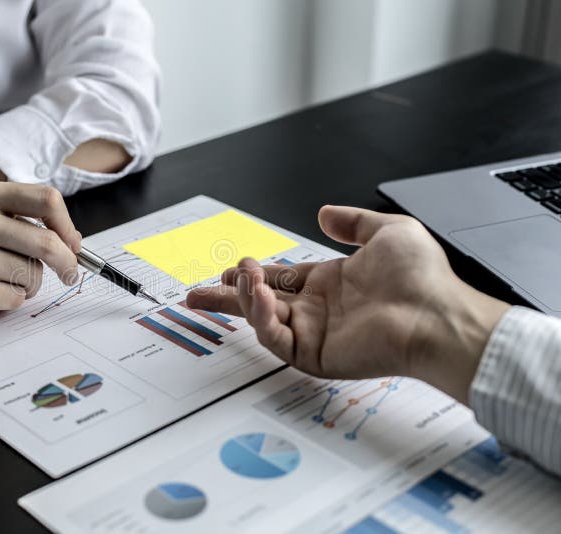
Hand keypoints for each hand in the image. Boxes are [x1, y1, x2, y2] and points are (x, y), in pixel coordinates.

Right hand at [0, 181, 81, 319]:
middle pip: (47, 243)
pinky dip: (8, 299)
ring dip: (28, 284)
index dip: (67, 224)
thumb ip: (16, 219)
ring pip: (32, 275)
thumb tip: (72, 241)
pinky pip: (14, 298)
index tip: (72, 242)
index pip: (46, 199)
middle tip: (68, 273)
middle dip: (66, 263)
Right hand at [187, 206, 509, 403]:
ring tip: (237, 276)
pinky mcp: (315, 354)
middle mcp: (318, 309)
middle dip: (227, 296)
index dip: (253, 273)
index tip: (232, 265)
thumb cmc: (422, 278)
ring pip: (262, 319)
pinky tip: (256, 295)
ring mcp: (315, 332)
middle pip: (259, 302)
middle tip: (197, 291)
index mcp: (330, 283)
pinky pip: (276, 337)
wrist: (436, 315)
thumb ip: (353, 221)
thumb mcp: (388, 231)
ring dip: (243, 297)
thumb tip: (325, 212)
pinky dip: (260, 318)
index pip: (280, 278)